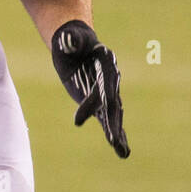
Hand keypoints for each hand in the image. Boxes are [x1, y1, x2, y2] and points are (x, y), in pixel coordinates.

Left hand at [51, 20, 129, 158]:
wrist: (75, 43)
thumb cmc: (69, 38)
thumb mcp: (68, 38)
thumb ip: (71, 40)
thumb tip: (67, 41)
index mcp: (107, 65)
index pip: (101, 88)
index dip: (91, 104)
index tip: (77, 121)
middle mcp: (111, 80)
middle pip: (112, 105)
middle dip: (112, 124)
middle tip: (113, 142)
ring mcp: (107, 92)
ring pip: (113, 116)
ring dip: (118, 134)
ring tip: (123, 153)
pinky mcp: (99, 101)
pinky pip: (107, 119)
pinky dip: (113, 133)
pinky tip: (120, 149)